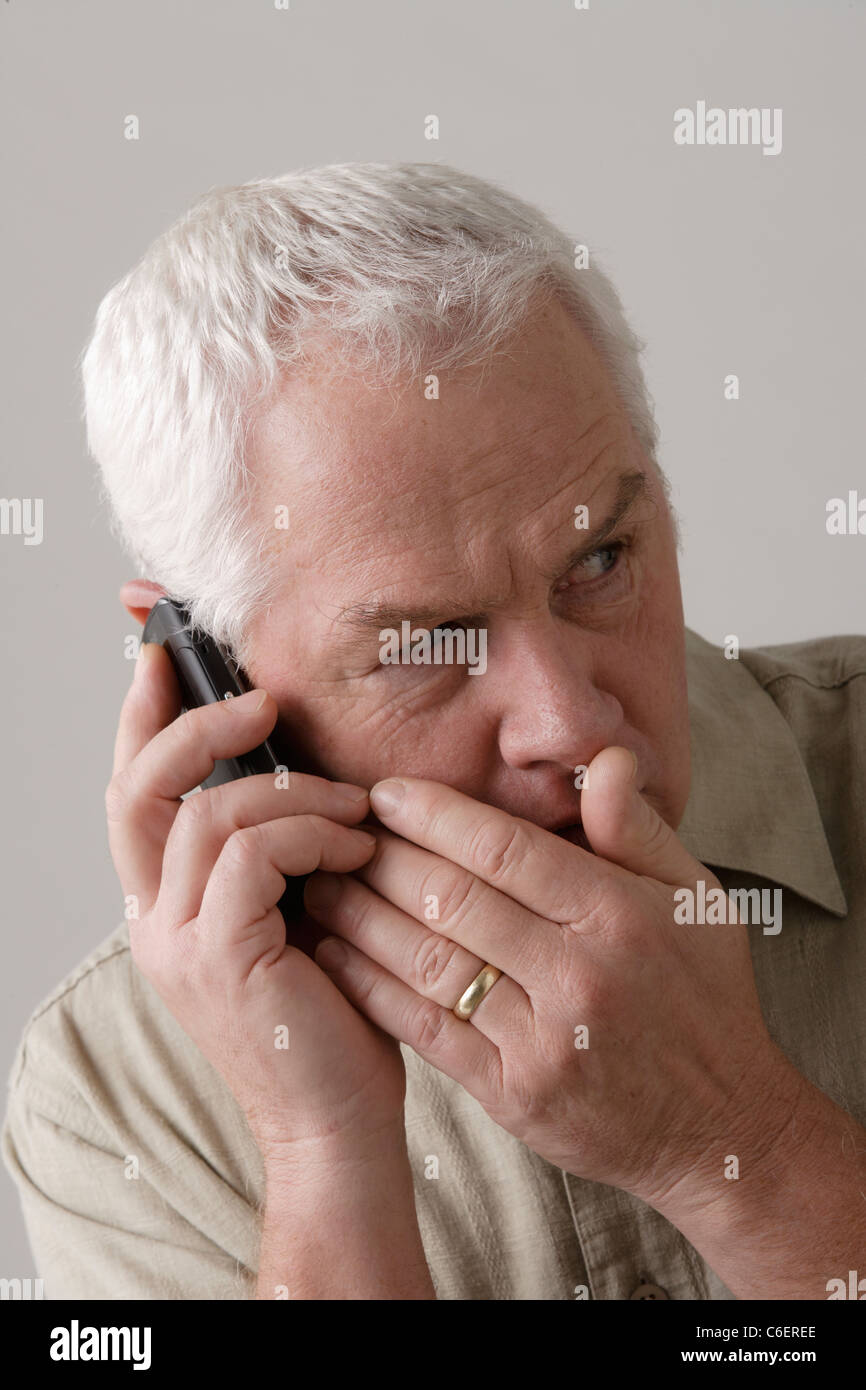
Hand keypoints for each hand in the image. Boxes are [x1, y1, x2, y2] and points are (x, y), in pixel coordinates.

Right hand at [105, 638, 405, 1157]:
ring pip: (209, 812)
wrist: (338, 1124)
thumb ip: (277, 851)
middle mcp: (154, 920)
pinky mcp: (220, 957)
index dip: (142, 717)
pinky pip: (254, 853)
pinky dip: (313, 833)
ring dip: (294, 791)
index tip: (166, 656)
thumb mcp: (296, 915)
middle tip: (261, 702)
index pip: (132, 791)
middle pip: (138, 786)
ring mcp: (177, 942)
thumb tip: (299, 768)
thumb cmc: (332, 1018)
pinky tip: (358, 853)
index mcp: (166, 905)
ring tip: (354, 811)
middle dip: (195, 723)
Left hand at [304, 746, 781, 1206]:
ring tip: (318, 881)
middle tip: (336, 829)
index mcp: (619, 913)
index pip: (503, 848)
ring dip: (361, 916)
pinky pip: (425, 1029)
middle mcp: (579, 973)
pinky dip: (372, 987)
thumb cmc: (706, 998)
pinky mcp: (514, 1095)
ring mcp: (543, 1040)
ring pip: (428, 960)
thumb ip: (638, 828)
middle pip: (453, 898)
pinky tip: (337, 954)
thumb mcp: (696, 900)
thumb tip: (599, 759)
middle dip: (382, 856)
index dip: (432, 813)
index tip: (384, 792)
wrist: (721, 1127)